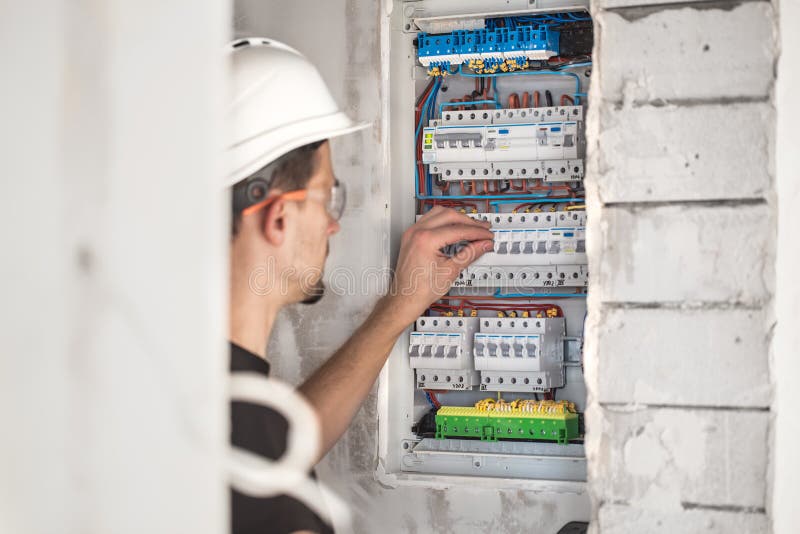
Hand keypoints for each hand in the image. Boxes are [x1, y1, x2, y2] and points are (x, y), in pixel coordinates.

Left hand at [379, 206, 493, 328]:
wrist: (405, 299)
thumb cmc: (421, 290)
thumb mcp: (451, 271)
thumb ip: (470, 254)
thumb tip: (483, 244)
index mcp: (426, 240)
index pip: (458, 229)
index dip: (477, 232)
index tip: (487, 235)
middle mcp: (416, 232)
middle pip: (449, 216)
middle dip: (469, 222)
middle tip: (483, 229)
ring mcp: (411, 233)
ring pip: (438, 213)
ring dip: (456, 218)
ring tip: (470, 226)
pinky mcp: (410, 236)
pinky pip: (429, 219)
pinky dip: (443, 221)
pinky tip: (453, 228)